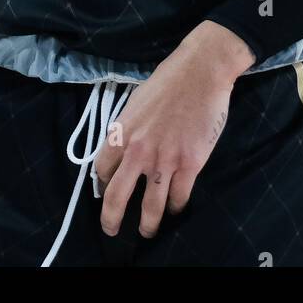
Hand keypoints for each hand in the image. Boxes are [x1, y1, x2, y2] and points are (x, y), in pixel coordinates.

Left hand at [94, 21, 250, 240]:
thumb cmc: (168, 80)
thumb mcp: (136, 102)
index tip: (106, 191)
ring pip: (150, 207)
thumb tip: (125, 148)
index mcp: (121, 132)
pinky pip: (178, 197)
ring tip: (147, 231)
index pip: (101, 169)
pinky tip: (175, 207)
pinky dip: (176, 207)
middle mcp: (137, 151)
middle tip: (112, 230)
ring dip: (147, 225)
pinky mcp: (190, 164)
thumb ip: (129, 128)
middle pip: (116, 197)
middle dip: (111, 220)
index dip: (102, 185)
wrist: (201, 71)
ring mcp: (164, 160)